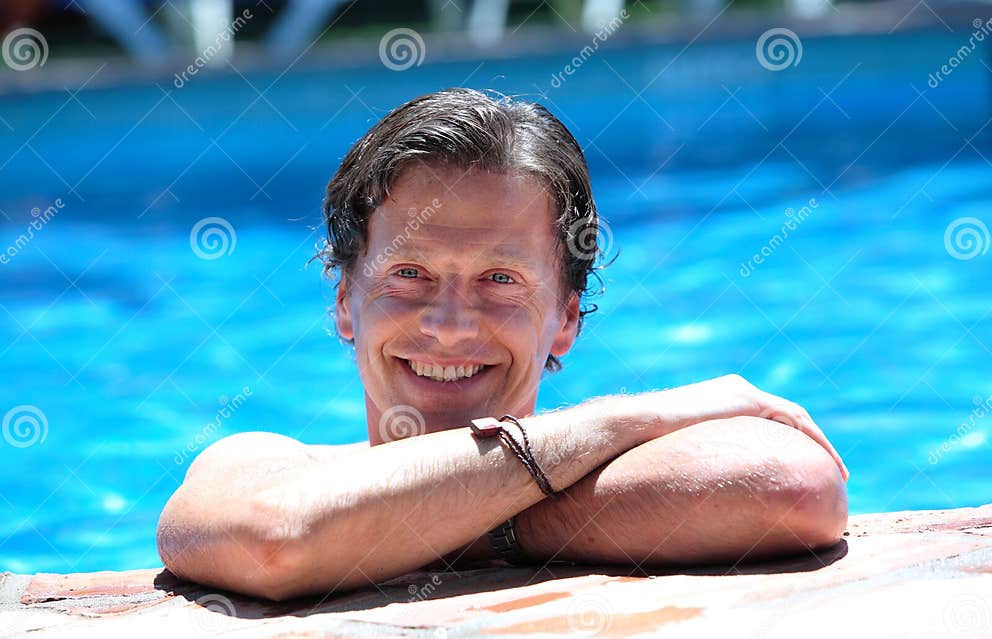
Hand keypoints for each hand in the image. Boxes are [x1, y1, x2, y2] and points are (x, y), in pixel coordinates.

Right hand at [635, 374, 848, 480]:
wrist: (639, 424)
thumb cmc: (650, 444)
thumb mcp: (686, 450)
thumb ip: (705, 457)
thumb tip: (706, 487)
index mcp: (724, 399)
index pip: (771, 417)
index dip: (793, 440)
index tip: (805, 464)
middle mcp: (737, 390)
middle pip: (789, 415)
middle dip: (814, 441)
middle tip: (833, 470)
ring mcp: (743, 391)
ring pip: (797, 416)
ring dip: (820, 443)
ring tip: (836, 472)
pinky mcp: (746, 399)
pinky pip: (793, 420)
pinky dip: (813, 440)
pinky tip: (822, 463)